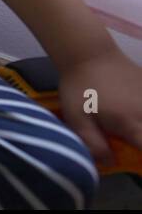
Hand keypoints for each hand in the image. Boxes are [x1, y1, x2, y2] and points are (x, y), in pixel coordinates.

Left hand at [56, 49, 141, 167]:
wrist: (88, 51)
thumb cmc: (80, 87)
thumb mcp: (77, 119)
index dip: (140, 155)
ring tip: (123, 121)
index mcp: (131, 124)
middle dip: (138, 137)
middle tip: (123, 134)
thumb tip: (110, 162)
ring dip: (138, 123)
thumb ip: (93, 144)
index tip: (132, 153)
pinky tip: (127, 103)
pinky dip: (139, 108)